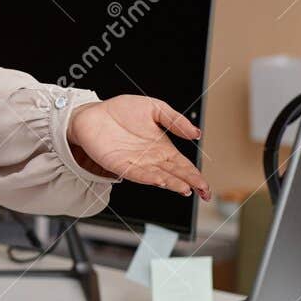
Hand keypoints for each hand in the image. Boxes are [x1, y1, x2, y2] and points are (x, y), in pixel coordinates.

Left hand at [67, 95, 210, 199]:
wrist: (94, 112)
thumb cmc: (122, 110)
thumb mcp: (156, 108)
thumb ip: (175, 121)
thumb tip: (197, 133)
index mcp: (162, 148)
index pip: (183, 165)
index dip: (195, 175)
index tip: (206, 186)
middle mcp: (151, 159)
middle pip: (174, 174)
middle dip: (189, 183)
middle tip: (203, 192)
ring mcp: (135, 163)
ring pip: (157, 176)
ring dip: (171, 183)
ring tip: (185, 188)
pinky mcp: (118, 164)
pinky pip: (135, 173)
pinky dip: (147, 177)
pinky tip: (159, 180)